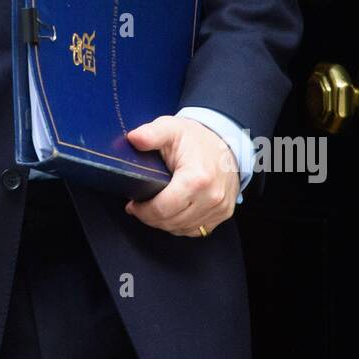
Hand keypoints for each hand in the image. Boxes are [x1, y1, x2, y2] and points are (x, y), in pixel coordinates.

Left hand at [123, 115, 238, 236]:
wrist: (226, 140)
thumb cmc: (196, 137)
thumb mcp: (170, 128)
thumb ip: (151, 134)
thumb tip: (133, 139)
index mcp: (197, 178)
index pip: (162, 209)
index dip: (142, 210)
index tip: (133, 204)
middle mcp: (211, 196)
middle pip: (170, 222)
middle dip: (150, 217)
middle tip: (140, 206)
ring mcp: (219, 207)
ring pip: (182, 229)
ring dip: (164, 222)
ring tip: (154, 208)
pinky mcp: (223, 213)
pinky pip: (196, 230)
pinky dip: (181, 225)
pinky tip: (172, 212)